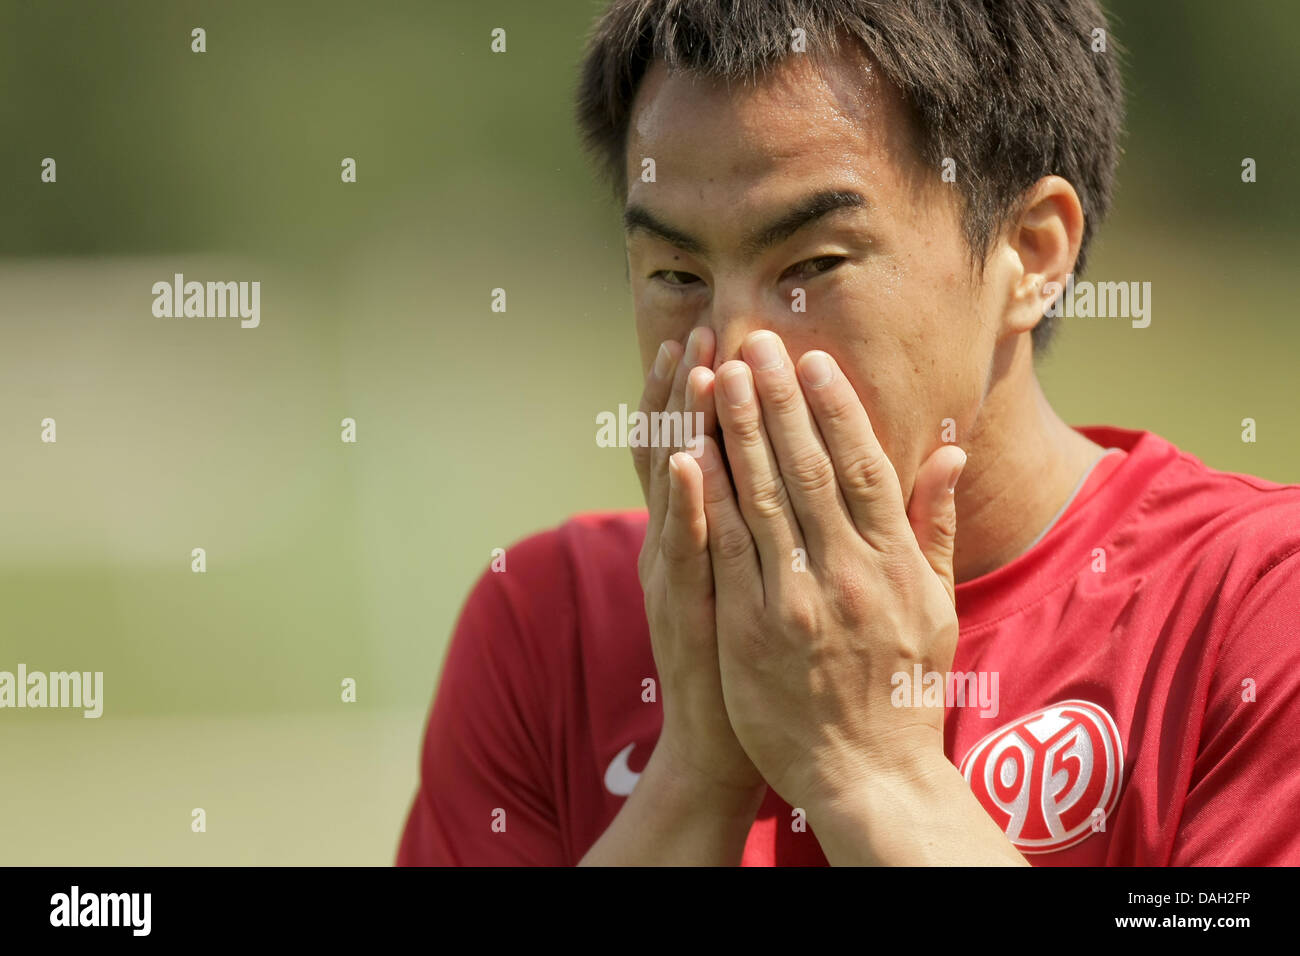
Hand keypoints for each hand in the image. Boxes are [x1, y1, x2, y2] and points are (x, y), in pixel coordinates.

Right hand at [633, 327, 765, 795]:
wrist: (719, 742)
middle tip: (701, 330)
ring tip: (692, 370)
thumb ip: (756, 524)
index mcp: (700, 534)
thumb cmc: (750, 658)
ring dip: (682, 428)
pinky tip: (688, 463)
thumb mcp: (749, 582)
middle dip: (689, 391)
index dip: (700, 394)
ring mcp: (676, 577)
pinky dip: (683, 506)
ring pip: (675, 491)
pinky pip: (686, 552)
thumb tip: (766, 470)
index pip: (697, 448)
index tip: (716, 339)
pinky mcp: (687, 613)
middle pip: (679, 453)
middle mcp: (677, 546)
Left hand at [684, 329, 967, 814]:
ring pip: (763, 498)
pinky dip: (710, 498)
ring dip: (739, 430)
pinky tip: (693, 452)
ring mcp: (798, 600)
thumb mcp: (936, 604)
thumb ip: (934, 524)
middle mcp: (849, 572)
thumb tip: (948, 450)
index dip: (836, 407)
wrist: (870, 773)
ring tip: (721, 375)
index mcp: (895, 561)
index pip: (865, 465)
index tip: (812, 359)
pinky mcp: (754, 630)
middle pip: (807, 468)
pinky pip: (728, 551)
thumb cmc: (906, 687)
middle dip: (778, 399)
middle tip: (755, 341)